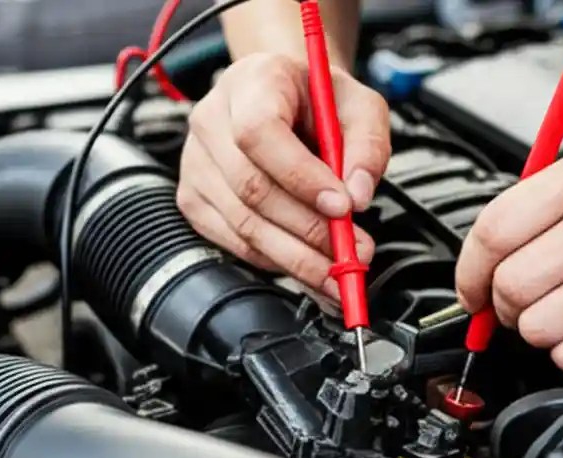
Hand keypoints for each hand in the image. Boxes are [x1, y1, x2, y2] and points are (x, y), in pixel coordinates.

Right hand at [178, 53, 390, 296]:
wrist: (285, 99)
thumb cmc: (318, 100)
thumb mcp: (361, 106)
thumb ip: (368, 146)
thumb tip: (358, 196)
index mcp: (252, 82)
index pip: (260, 133)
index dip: (301, 177)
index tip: (343, 206)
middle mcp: (213, 119)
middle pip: (251, 187)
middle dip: (308, 229)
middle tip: (351, 251)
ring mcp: (197, 161)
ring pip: (242, 222)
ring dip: (295, 255)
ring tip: (337, 268)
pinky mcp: (194, 198)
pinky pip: (233, 240)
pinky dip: (274, 259)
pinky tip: (306, 262)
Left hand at [455, 142, 562, 373]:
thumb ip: (549, 203)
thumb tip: (488, 258)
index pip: (495, 230)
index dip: (468, 270)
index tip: (472, 288)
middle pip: (511, 286)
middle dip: (503, 306)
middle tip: (520, 304)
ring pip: (539, 328)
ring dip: (539, 332)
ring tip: (562, 316)